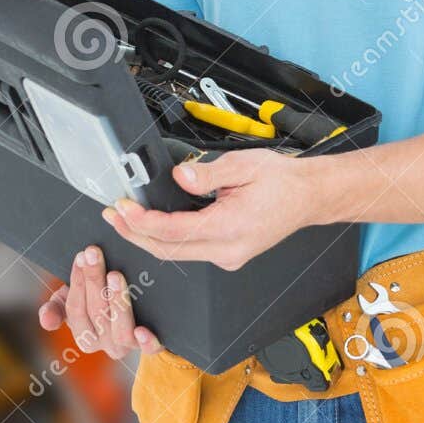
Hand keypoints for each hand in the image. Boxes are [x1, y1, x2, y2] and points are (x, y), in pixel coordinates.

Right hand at [37, 245, 159, 358]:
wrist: (140, 309)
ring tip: (115, 275)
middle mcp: (104, 345)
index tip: (81, 256)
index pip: (75, 309)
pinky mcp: (151, 345)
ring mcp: (127, 346)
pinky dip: (146, 341)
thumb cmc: (98, 302)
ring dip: (116, 301)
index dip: (77, 282)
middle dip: (94, 280)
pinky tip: (143, 330)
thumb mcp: (71, 302)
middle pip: (97, 313)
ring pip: (120, 329)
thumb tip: (47, 320)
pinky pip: (150, 348)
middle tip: (94, 254)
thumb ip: (55, 309)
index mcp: (84, 337)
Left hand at [103, 150, 317, 270]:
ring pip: (177, 254)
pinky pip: (190, 250)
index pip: (174, 232)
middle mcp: (228, 250)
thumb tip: (178, 177)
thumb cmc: (284, 182)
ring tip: (127, 218)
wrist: (309, 196)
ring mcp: (228, 256)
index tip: (123, 208)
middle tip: (114, 215)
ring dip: (149, 237)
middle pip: (168, 251)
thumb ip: (206, 174)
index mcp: (231, 228)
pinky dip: (168, 239)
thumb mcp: (244, 166)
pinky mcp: (228, 254)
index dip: (142, 222)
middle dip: (135, 234)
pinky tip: (156, 224)